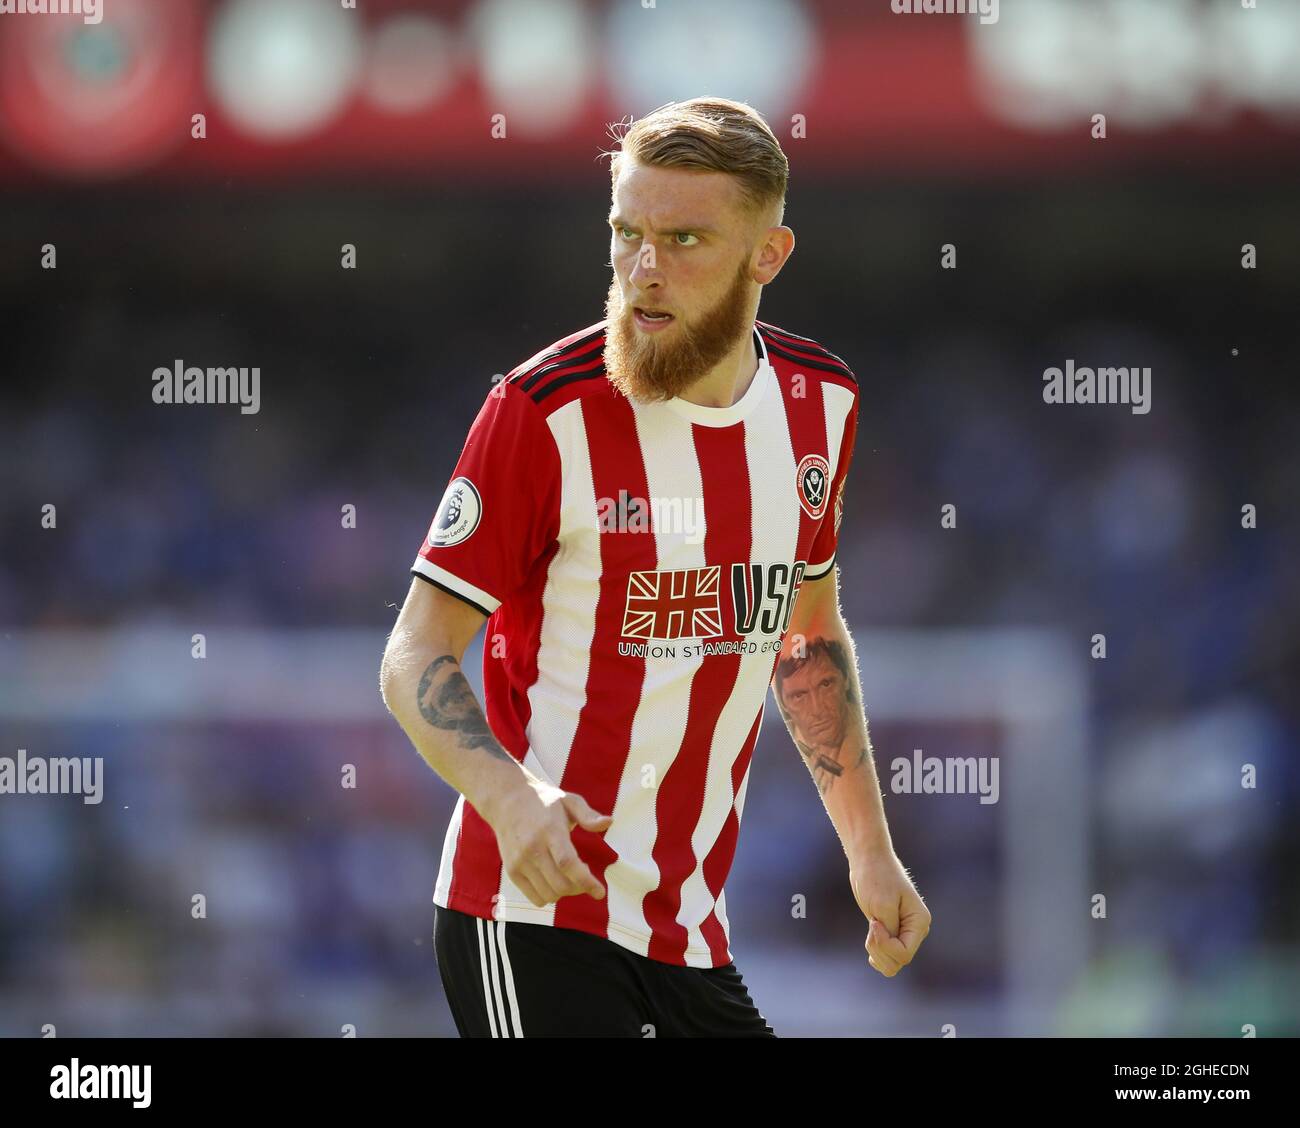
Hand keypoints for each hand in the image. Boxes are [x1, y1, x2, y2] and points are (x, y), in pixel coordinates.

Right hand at [486, 774, 611, 907]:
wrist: (506, 801)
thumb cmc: (543, 801)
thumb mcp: (569, 801)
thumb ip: (588, 815)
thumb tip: (609, 822)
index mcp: (550, 830)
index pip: (568, 863)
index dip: (585, 881)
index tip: (600, 892)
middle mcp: (533, 848)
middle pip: (560, 884)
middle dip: (579, 888)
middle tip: (585, 877)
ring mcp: (520, 861)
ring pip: (549, 894)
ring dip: (565, 893)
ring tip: (570, 878)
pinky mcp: (511, 871)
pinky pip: (535, 898)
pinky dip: (549, 896)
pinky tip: (554, 882)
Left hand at [849, 853, 929, 977]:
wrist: (869, 860)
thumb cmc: (876, 878)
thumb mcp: (882, 905)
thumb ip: (889, 931)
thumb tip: (894, 953)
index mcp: (920, 922)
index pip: (904, 954)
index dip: (884, 945)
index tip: (873, 923)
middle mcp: (915, 930)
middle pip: (899, 961)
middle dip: (879, 950)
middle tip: (871, 924)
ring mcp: (904, 932)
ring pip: (893, 963)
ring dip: (877, 953)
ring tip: (871, 930)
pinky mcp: (892, 931)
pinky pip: (888, 957)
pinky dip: (877, 955)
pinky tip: (871, 942)